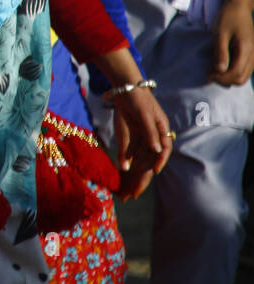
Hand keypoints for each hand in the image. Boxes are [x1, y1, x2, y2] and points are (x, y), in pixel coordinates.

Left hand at [110, 84, 171, 198]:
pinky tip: (121, 178)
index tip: (154, 172)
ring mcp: (141, 139)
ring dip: (133, 177)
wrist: (124, 87)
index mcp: (160, 131)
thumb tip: (158, 151)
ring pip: (139, 162)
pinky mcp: (130, 138)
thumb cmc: (139, 98)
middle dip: (142, 179)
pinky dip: (126, 166)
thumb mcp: (146, 113)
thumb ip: (151, 132)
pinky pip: (129, 155)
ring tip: (126, 194)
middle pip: (149, 162)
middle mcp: (152, 138)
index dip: (159, 162)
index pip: (163, 151)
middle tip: (133, 195)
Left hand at [212, 0, 253, 85]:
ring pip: (243, 76)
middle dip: (224, 80)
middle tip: (209, 73)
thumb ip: (220, 52)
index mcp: (246, 50)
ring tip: (213, 69)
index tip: (208, 75)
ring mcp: (253, 55)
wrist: (239, 7)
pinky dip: (233, 71)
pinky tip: (221, 64)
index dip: (220, 78)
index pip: (235, 74)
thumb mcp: (220, 34)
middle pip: (240, 79)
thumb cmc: (228, 17)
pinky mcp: (251, 54)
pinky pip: (244, 70)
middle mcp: (253, 55)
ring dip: (228, 77)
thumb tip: (219, 70)